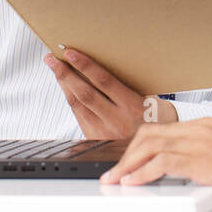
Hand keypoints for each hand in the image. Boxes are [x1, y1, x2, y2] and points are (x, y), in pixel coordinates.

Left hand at [43, 48, 176, 138]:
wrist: (156, 158)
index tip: (71, 53)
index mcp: (133, 107)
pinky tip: (66, 88)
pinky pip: (78, 115)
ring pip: (78, 104)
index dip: (85, 66)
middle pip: (85, 92)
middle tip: (53, 58)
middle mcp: (116, 120)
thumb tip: (117, 67)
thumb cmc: (159, 126)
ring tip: (55, 68)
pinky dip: (70, 99)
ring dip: (64, 84)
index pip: (104, 81)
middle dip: (66, 73)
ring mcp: (103, 132)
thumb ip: (137, 88)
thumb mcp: (158, 104)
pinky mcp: (95, 139)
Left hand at [99, 118, 211, 206]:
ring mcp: (200, 143)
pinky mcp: (201, 160)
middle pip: (151, 134)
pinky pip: (162, 163)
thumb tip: (178, 173)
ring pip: (151, 146)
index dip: (139, 145)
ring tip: (118, 179)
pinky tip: (135, 182)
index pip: (162, 130)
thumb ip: (200, 160)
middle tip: (116, 171)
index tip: (128, 160)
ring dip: (130, 165)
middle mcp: (200, 129)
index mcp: (204, 126)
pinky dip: (143, 173)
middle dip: (129, 154)